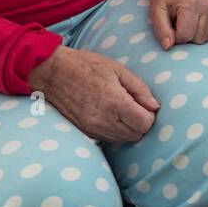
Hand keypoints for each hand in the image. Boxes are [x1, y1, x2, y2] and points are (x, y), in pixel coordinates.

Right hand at [28, 44, 159, 142]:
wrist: (53, 73)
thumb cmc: (86, 66)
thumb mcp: (118, 69)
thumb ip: (139, 89)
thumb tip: (154, 106)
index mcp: (115, 103)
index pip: (145, 124)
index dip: (150, 115)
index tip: (145, 104)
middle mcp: (105, 121)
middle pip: (136, 135)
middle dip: (141, 123)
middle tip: (136, 106)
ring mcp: (93, 129)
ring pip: (123, 140)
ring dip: (129, 129)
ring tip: (123, 110)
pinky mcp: (85, 132)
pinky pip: (109, 139)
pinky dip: (115, 131)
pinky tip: (111, 115)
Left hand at [149, 0, 207, 49]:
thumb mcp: (157, 11)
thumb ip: (161, 29)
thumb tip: (168, 46)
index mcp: (191, 3)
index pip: (185, 35)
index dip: (175, 37)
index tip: (172, 27)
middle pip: (198, 39)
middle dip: (187, 36)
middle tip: (181, 23)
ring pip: (207, 39)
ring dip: (196, 35)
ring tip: (189, 22)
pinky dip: (205, 33)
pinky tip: (198, 22)